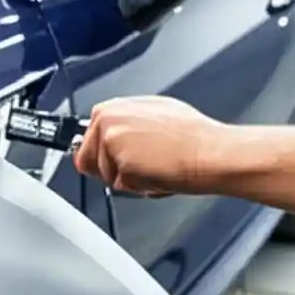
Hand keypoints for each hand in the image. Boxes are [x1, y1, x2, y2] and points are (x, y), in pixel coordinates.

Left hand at [73, 96, 242, 196]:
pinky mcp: (119, 161)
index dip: (103, 157)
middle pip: (88, 162)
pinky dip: (137, 187)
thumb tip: (108, 135)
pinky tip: (156, 173)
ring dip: (128, 179)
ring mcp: (111, 140)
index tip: (118, 158)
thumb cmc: (190, 136)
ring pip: (105, 177)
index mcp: (113, 107)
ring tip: (154, 165)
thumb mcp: (152, 114)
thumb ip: (124, 123)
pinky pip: (120, 186)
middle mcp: (107, 120)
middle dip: (111, 170)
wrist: (208, 151)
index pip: (86, 141)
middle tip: (142, 163)